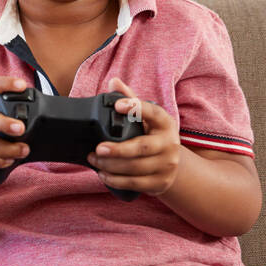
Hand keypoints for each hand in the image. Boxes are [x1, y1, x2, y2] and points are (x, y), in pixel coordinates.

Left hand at [85, 78, 180, 197]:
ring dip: (111, 166)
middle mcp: (170, 144)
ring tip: (94, 159)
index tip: (118, 105)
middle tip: (97, 149)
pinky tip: (103, 174)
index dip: (136, 108)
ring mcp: (167, 165)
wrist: (171, 165)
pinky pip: (135, 184)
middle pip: (141, 147)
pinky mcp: (161, 183)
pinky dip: (116, 180)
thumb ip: (131, 99)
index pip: (153, 113)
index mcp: (165, 123)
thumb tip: (114, 82)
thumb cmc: (151, 136)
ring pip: (135, 168)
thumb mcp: (145, 118)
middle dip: (117, 150)